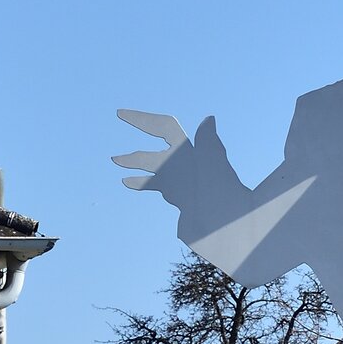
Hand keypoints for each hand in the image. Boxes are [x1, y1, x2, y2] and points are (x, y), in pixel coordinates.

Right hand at [113, 110, 238, 213]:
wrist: (228, 230)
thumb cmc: (227, 200)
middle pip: (159, 139)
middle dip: (141, 125)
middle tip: (119, 114)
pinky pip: (155, 185)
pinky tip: (125, 181)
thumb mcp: (218, 172)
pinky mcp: (178, 195)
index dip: (144, 120)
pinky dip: (140, 182)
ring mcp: (181, 178)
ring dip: (133, 160)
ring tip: (115, 160)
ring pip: (152, 163)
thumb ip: (211, 146)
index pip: (165, 128)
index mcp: (193, 152)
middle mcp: (186, 161)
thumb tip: (209, 119)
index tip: (122, 114)